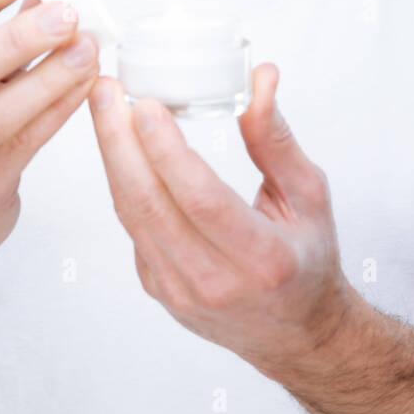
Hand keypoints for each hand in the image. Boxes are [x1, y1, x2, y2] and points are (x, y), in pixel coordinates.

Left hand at [88, 62, 357, 381]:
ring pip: (131, 215)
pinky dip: (121, 181)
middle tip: (106, 90)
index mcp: (263, 259)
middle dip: (120, 141)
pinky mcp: (157, 288)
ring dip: (111, 156)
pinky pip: (132, 227)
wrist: (296, 335)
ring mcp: (179, 291)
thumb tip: (259, 78)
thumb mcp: (309, 195)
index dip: (168, 151)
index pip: (202, 200)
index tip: (146, 104)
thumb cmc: (307, 259)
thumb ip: (276, 138)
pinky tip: (118, 143)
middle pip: (151, 205)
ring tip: (104, 106)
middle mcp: (216, 282)